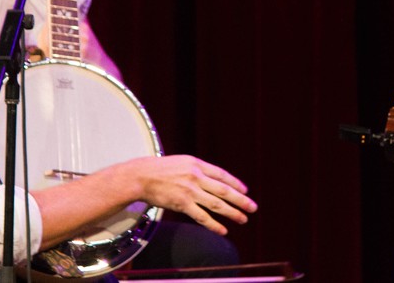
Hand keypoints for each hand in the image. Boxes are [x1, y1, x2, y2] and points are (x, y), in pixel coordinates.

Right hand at [127, 155, 257, 234]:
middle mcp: (196, 176)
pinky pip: (202, 217)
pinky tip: (223, 230)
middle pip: (224, 190)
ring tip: (243, 219)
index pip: (222, 174)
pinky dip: (214, 224)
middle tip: (253, 207)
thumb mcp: (181, 162)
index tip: (245, 190)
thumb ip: (196, 169)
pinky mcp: (182, 204)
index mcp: (197, 164)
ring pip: (216, 204)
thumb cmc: (159, 169)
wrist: (140, 176)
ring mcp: (190, 191)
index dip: (235, 183)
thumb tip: (211, 178)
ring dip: (232, 213)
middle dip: (241, 199)